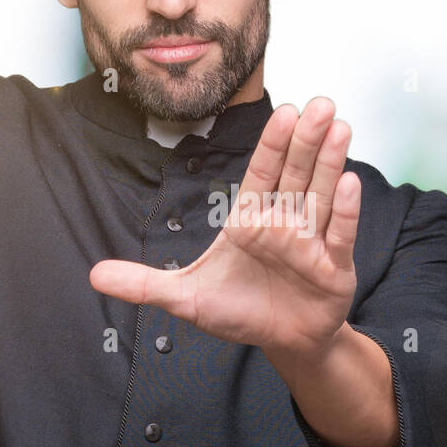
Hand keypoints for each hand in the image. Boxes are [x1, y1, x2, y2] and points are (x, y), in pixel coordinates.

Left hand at [89, 97, 361, 358]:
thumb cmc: (239, 311)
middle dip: (307, 140)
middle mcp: (284, 222)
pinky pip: (339, 234)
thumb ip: (145, 284)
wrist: (283, 342)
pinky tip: (350, 182)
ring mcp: (311, 241)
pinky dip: (345, 211)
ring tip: (339, 126)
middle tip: (319, 103)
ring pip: (321, 194)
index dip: (273, 144)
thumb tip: (95, 274)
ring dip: (330, 161)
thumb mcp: (186, 299)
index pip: (262, 174)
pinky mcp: (334, 266)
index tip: (283, 112)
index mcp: (251, 219)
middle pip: (296, 173)